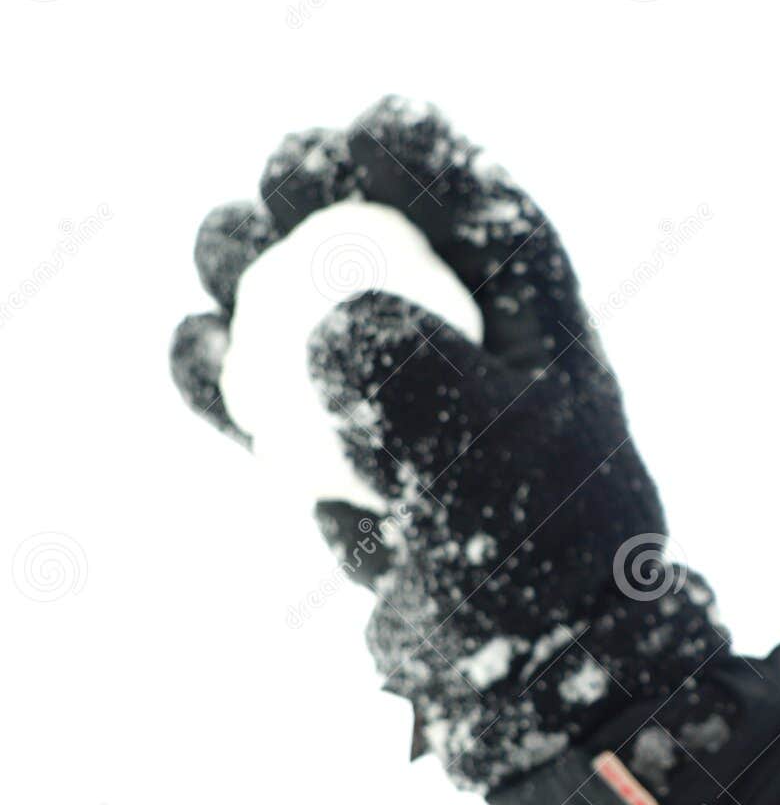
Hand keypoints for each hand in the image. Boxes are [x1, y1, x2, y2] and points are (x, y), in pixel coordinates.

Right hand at [170, 97, 737, 792]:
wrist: (532, 653)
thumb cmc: (545, 542)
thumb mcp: (500, 452)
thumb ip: (422, 381)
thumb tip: (334, 328)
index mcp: (515, 289)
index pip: (443, 178)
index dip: (380, 151)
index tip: (322, 168)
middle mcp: (448, 315)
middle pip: (351, 215)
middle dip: (294, 197)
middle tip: (265, 226)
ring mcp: (384, 373)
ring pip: (289, 287)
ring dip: (243, 269)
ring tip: (230, 282)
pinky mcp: (334, 434)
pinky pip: (255, 378)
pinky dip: (220, 364)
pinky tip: (209, 356)